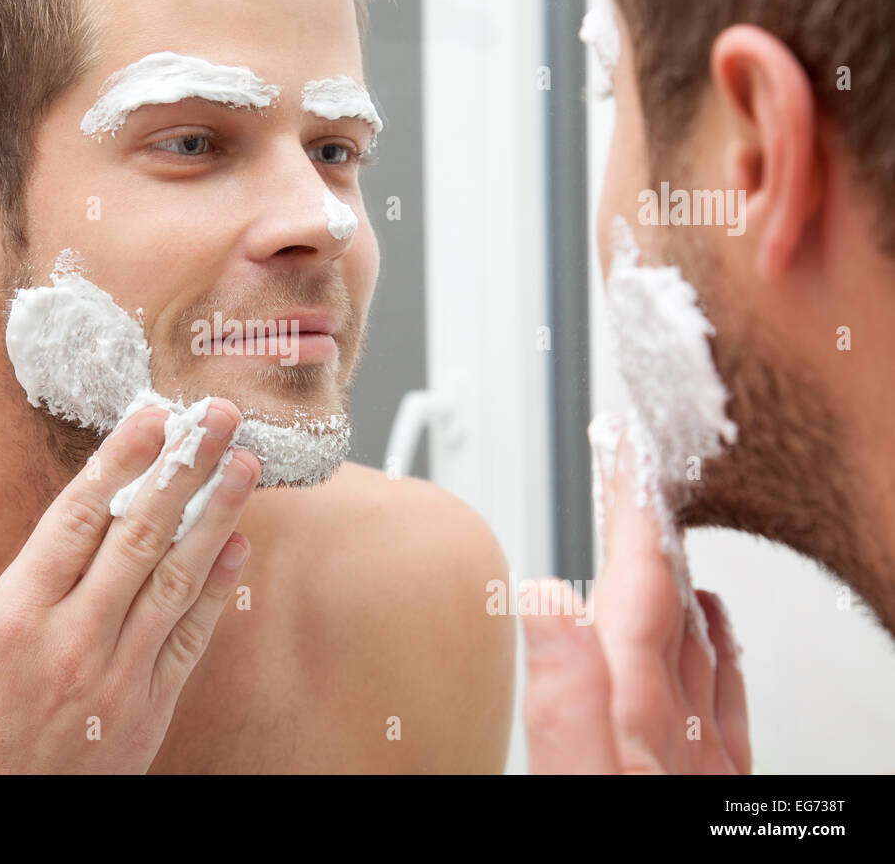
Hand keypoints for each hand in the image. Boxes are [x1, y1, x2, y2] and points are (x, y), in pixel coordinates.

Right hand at [0, 399, 259, 772]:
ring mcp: (118, 676)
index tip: (150, 417)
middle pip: (139, 536)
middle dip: (182, 469)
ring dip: (215, 517)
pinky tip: (239, 548)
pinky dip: (218, 591)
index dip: (117, 462)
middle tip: (215, 418)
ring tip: (244, 465)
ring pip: (176, 580)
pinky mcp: (147, 711)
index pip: (77, 521)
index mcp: (14, 621)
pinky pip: (190, 639)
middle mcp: (74, 639)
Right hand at [522, 428, 751, 772]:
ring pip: (697, 636)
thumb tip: (547, 595)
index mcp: (645, 714)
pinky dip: (711, 638)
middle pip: (671, 596)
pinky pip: (724, 686)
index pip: (645, 579)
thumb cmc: (616, 854)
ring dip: (676, 574)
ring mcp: (705, 754)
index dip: (635, 506)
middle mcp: (685, 728)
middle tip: (631, 470)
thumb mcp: (575, 782)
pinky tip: (709, 623)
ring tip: (659, 532)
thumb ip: (564, 698)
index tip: (629, 448)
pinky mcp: (712, 780)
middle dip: (649, 525)